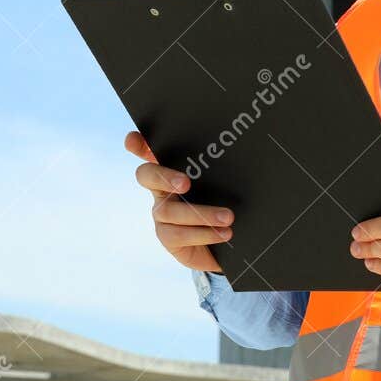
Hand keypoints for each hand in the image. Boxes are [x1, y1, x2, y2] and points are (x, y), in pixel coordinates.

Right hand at [125, 130, 233, 272]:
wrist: (230, 242)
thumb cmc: (227, 203)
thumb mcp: (227, 183)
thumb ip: (227, 167)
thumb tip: (246, 148)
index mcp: (175, 170)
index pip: (151, 152)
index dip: (139, 144)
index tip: (134, 139)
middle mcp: (163, 189)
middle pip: (147, 175)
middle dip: (163, 177)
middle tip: (186, 183)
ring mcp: (162, 214)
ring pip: (168, 210)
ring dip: (202, 214)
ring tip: (228, 217)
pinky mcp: (168, 238)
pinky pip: (179, 234)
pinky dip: (204, 233)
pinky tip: (224, 233)